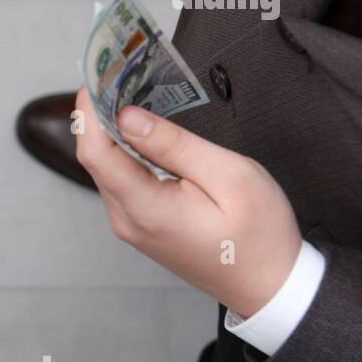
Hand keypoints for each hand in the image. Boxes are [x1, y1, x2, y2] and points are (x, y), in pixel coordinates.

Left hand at [74, 87, 301, 316]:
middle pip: (95, 159)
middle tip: (112, 73)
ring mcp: (131, 225)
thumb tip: (128, 118)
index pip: (95, 152)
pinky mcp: (141, 225)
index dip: (89, 111)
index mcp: (146, 209)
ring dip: (109, 131)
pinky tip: (137, 129)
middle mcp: (128, 220)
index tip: (95, 75)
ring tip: (123, 92)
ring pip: (106, 169)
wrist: (272, 288)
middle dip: (98, 113)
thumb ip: (174, 145)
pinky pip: (120, 181)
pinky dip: (122, 151)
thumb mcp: (229, 177)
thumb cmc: (261, 236)